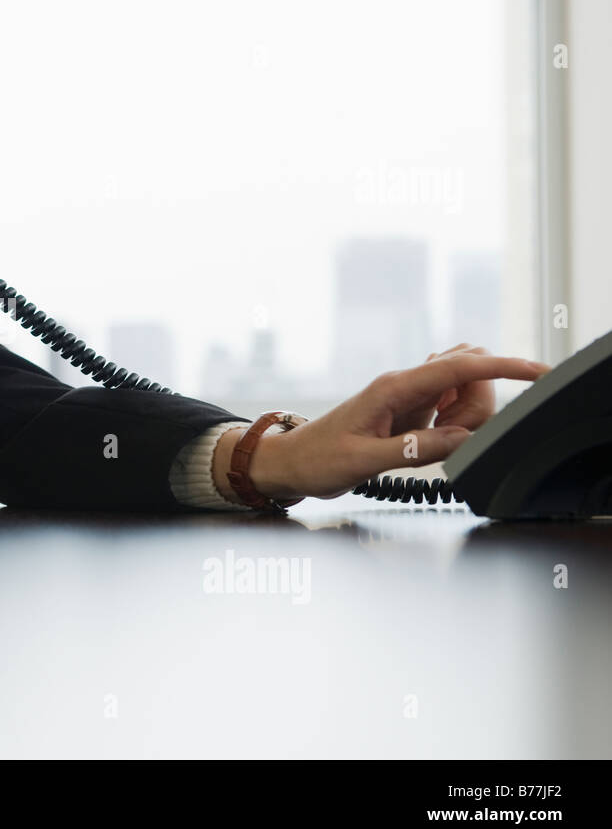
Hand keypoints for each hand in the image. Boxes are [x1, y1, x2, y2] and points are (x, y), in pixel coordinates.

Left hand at [215, 345, 550, 502]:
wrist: (290, 462)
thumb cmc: (318, 459)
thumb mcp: (363, 461)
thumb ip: (414, 450)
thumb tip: (461, 439)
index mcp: (394, 387)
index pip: (461, 366)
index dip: (505, 366)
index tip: (539, 371)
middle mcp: (404, 384)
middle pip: (469, 374)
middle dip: (479, 403)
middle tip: (444, 438)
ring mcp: (408, 396)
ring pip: (462, 391)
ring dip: (465, 416)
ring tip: (424, 443)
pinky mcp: (408, 411)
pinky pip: (448, 409)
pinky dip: (453, 424)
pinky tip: (427, 442)